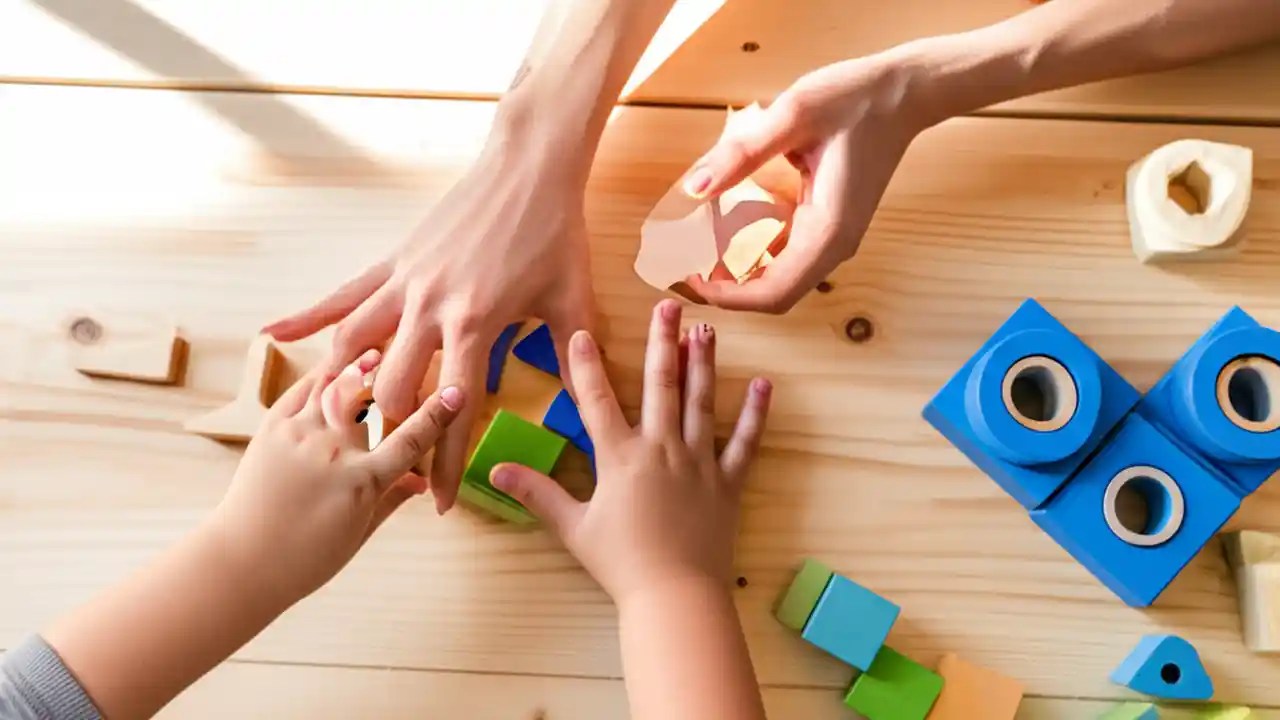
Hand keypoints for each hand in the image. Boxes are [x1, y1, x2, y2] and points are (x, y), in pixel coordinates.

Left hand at [209, 350, 464, 604]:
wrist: (241, 562)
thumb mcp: (359, 533)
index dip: (438, 415)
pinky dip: (324, 374)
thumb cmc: (305, 559)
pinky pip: (304, 389)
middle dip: (395, 374)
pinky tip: (337, 363)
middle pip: (374, 398)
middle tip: (412, 354)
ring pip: (338, 384)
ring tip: (377, 346)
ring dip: (360, 364)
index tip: (458, 392)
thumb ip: (393, 499)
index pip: (411, 440)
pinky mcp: (272, 428)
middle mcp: (332, 452)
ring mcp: (300, 436)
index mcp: (361, 483)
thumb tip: (423, 481)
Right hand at [263, 137, 595, 513]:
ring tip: (331, 425)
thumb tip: (589, 406)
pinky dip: (308, 315)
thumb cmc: (555, 233)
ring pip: (354, 344)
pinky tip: (273, 333)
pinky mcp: (393, 260)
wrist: (528, 166)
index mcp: (476, 325)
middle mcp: (429, 308)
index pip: (452, 411)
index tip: (440, 502)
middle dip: (386, 436)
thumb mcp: (572, 302)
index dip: (446, 462)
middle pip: (389, 388)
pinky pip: (344, 294)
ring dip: (342, 386)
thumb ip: (575, 358)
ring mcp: (405, 282)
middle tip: (385, 470)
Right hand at [491, 299, 772, 604]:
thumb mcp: (573, 528)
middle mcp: (661, 450)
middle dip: (662, 342)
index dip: (587, 366)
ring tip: (706, 329)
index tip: (583, 332)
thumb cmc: (620, 564)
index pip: (596, 402)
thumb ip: (537, 493)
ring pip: (702, 403)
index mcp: (620, 458)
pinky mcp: (727, 482)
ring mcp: (698, 463)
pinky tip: (763, 385)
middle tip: (669, 306)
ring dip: (704, 364)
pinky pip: (744, 443)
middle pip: (660, 386)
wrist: (674, 595)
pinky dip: (755, 414)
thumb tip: (496, 470)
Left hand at [681, 56, 932, 312]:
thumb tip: (694, 190)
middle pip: (775, 293)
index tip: (690, 278)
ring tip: (699, 247)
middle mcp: (834, 245)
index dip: (727, 297)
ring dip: (739, 270)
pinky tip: (729, 224)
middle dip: (728, 288)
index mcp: (827, 231)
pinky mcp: (830, 223)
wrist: (903, 92)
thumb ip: (742, 154)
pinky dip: (755, 248)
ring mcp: (834, 236)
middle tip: (685, 264)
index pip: (773, 294)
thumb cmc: (855, 99)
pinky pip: (788, 252)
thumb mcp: (793, 115)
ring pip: (781, 276)